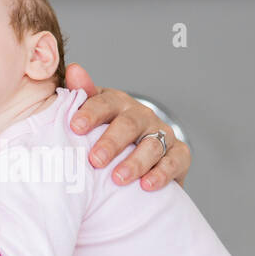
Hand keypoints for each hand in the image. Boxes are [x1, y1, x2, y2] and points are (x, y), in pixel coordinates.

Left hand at [64, 64, 189, 188]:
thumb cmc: (109, 134)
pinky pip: (174, 161)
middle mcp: (142, 116)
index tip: (75, 127)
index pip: (106, 102)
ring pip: (152, 145)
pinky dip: (161, 173)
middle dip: (111, 142)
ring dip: (135, 162)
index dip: (91, 113)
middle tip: (95, 160)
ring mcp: (163, 134)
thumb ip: (81, 96)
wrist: (140, 157)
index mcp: (118, 104)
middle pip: (129, 124)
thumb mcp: (92, 115)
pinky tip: (147, 185)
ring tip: (118, 178)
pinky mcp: (180, 154)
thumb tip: (74, 70)